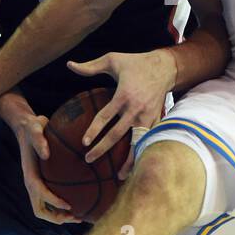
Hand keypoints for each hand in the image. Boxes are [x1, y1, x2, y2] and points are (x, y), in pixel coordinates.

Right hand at [14, 114, 80, 224]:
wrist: (27, 128)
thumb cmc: (33, 128)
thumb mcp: (35, 128)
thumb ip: (39, 140)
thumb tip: (46, 154)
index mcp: (29, 175)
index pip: (39, 193)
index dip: (53, 201)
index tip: (69, 205)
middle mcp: (31, 184)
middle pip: (40, 210)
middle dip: (56, 217)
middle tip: (75, 217)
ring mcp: (36, 185)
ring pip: (45, 210)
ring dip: (60, 217)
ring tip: (79, 217)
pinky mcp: (43, 183)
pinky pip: (51, 201)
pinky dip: (62, 208)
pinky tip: (78, 204)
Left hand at [67, 49, 176, 176]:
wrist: (164, 67)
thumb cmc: (135, 62)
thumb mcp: (112, 59)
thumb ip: (90, 66)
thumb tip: (69, 65)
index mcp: (124, 94)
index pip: (106, 115)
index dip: (94, 129)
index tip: (84, 142)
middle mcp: (136, 108)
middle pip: (117, 133)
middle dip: (102, 148)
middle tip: (88, 159)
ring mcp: (148, 116)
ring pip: (136, 142)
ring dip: (128, 160)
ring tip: (117, 175)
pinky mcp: (156, 120)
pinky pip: (149, 141)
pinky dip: (143, 154)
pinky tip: (136, 168)